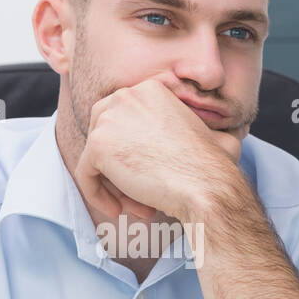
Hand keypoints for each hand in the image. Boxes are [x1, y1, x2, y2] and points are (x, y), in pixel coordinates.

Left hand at [76, 79, 242, 222]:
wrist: (207, 185)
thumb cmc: (213, 166)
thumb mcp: (205, 131)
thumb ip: (189, 125)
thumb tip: (203, 135)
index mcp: (149, 89)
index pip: (122, 119)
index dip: (131, 150)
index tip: (150, 174)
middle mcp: (126, 96)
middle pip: (104, 135)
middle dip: (118, 168)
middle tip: (140, 193)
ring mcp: (109, 118)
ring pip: (96, 158)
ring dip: (114, 185)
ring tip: (139, 205)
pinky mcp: (97, 145)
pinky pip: (85, 174)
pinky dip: (97, 194)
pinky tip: (119, 209)